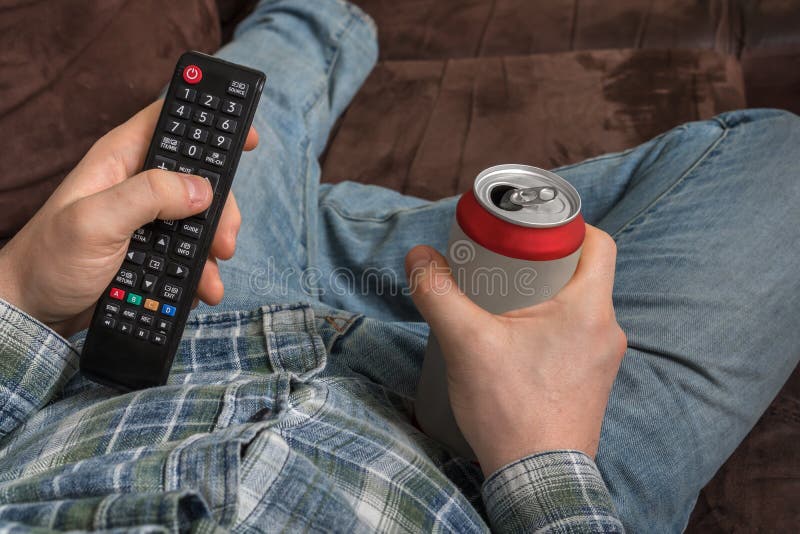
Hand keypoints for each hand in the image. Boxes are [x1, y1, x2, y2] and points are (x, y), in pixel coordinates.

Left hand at [0, 101, 258, 336]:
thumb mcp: (95, 221)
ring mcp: (147, 219)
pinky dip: (201, 273)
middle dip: (220, 208)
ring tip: (211, 275)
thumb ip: (148, 196)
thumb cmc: (49, 260)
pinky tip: (200, 289)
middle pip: (200, 179)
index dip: (210, 123)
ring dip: (213, 247)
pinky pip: (189, 255)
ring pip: (201, 220)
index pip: (172, 123)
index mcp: (121, 161)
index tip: (247, 138)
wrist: (34, 311)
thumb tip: (201, 189)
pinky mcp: (152, 251)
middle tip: (225, 238)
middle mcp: (138, 185)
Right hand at [406, 225, 626, 475]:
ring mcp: (603, 359)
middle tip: (506, 262)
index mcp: (590, 309)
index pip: (599, 243)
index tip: (531, 229)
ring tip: (503, 301)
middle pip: (584, 273)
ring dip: (545, 296)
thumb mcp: (466, 343)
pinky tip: (515, 340)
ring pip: (578, 306)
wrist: (537, 479)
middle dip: (544, 261)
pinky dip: (549, 326)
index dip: (567, 226)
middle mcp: (607, 330)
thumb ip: (439, 294)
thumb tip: (419, 257)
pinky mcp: (591, 381)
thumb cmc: (511, 410)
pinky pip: (575, 336)